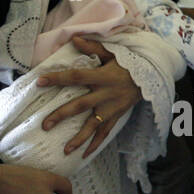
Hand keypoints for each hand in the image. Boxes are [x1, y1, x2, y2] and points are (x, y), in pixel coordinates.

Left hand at [37, 36, 141, 157]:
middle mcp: (105, 94)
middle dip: (62, 115)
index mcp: (102, 76)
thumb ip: (93, 48)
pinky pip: (105, 133)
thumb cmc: (129, 63)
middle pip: (80, 106)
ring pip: (93, 125)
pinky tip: (84, 155)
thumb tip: (74, 39)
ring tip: (65, 150)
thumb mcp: (113, 53)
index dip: (58, 79)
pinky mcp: (117, 116)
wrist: (152, 76)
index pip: (76, 77)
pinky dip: (96, 144)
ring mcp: (112, 108)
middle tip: (45, 125)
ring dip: (79, 138)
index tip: (40, 82)